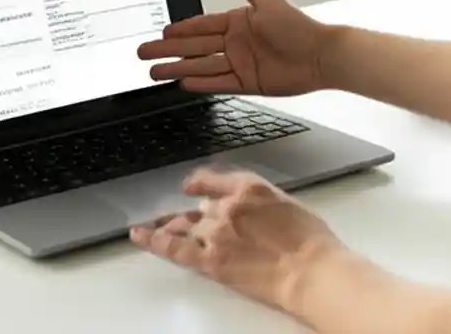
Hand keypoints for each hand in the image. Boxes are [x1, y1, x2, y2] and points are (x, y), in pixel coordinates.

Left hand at [129, 168, 343, 313]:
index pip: (212, 180)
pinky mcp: (210, 261)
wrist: (311, 271)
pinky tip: (139, 234)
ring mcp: (216, 234)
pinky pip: (174, 248)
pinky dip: (153, 240)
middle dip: (200, 216)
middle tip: (196, 223)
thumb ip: (259, 199)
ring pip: (186, 225)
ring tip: (158, 227)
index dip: (200, 184)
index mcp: (249, 187)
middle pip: (202, 207)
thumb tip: (245, 206)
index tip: (192, 187)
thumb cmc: (310, 240)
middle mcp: (227, 206)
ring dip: (174, 226)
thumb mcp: (286, 202)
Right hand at [137, 0, 329, 95]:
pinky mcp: (248, 82)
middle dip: (168, 50)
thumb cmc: (299, 27)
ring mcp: (240, 64)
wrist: (321, 56)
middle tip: (144, 52)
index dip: (181, 30)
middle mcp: (236, 43)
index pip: (202, 26)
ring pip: (201, 66)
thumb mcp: (268, 1)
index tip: (162, 31)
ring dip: (177, 68)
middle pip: (194, 48)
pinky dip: (201, 83)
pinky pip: (218, 82)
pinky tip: (182, 83)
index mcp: (238, 22)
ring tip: (154, 71)